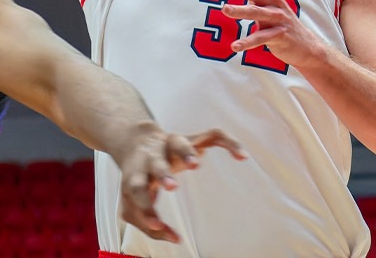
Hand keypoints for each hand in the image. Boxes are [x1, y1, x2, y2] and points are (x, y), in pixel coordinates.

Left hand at [116, 127, 243, 242]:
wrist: (135, 143)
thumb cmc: (137, 181)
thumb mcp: (132, 205)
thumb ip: (150, 226)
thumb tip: (176, 239)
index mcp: (136, 174)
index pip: (137, 190)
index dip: (146, 208)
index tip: (158, 225)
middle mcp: (151, 157)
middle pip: (155, 163)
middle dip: (163, 174)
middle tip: (172, 186)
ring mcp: (169, 145)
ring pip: (178, 142)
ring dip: (186, 152)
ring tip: (196, 163)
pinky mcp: (190, 138)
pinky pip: (212, 136)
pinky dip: (228, 142)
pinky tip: (242, 156)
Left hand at [211, 0, 324, 67]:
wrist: (306, 45)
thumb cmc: (280, 17)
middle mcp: (273, 1)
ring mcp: (278, 18)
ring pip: (257, 13)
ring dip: (240, 11)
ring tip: (225, 9)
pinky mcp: (280, 35)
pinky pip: (261, 38)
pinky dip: (248, 42)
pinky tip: (234, 46)